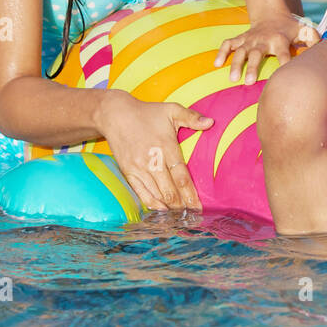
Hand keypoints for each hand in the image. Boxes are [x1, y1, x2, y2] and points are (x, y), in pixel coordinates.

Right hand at [95, 89, 212, 210]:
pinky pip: (141, 193)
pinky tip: (162, 210)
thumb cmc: (147, 113)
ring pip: (156, 195)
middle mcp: (152, 161)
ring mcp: (139, 169)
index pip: (181, 177)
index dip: (191, 194)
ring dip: (169, 208)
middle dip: (182, 205)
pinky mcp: (128, 172)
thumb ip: (191, 117)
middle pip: (170, 191)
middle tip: (193, 216)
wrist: (115, 115)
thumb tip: (211, 122)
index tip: (199, 206)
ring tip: (181, 216)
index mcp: (166, 147)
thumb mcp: (171, 110)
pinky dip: (152, 204)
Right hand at [214, 16, 315, 84]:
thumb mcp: (304, 30)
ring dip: (236, 64)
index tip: (284, 76)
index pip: (283, 53)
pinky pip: (228, 44)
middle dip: (253, 68)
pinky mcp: (240, 38)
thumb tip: (322, 49)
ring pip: (240, 51)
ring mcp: (250, 39)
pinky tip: (216, 64)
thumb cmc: (290, 28)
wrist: (272, 14)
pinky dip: (221, 53)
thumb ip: (313, 39)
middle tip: (249, 82)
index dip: (284, 63)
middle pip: (257, 54)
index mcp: (280, 39)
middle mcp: (263, 40)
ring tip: (233, 79)